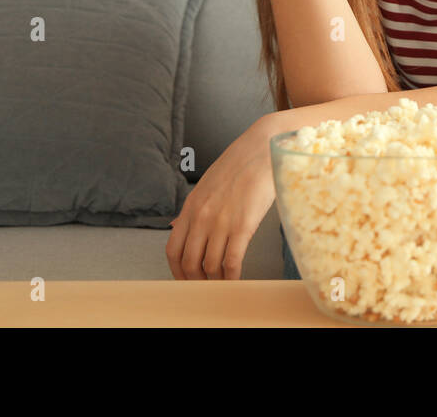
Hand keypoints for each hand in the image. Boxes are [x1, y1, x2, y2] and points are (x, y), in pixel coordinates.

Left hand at [165, 112, 280, 279]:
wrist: (263, 148)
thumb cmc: (239, 164)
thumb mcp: (207, 185)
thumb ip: (191, 210)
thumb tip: (175, 227)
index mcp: (191, 207)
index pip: (173, 250)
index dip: (177, 271)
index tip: (185, 280)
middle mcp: (202, 217)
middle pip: (189, 262)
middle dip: (196, 281)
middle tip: (205, 288)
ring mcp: (221, 222)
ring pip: (210, 266)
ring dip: (215, 281)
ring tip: (223, 285)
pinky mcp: (243, 225)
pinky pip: (232, 261)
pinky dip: (232, 277)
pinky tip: (237, 280)